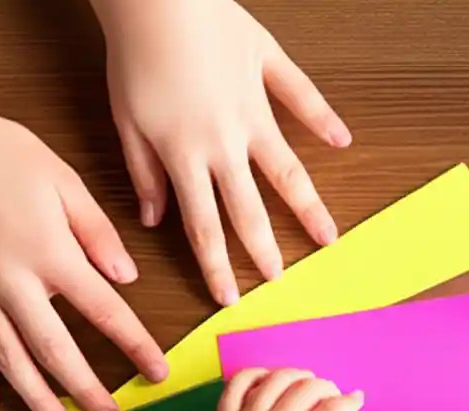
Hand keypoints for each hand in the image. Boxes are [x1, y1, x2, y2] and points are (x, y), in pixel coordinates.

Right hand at [0, 105, 167, 410]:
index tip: (156, 373)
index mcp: (52, 254)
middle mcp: (12, 282)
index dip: (135, 346)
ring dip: (36, 396)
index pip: (105, 312)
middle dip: (87, 390)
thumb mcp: (64, 181)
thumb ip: (98, 233)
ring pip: (8, 357)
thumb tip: (126, 278)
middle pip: (56, 350)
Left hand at [96, 0, 349, 305]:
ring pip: (286, 167)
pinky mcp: (267, 68)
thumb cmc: (134, 55)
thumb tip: (154, 219)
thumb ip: (143, 172)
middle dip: (264, 250)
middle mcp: (226, 141)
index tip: (229, 299)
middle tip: (280, 279)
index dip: (218, 268)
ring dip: (307, 206)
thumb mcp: (126, 121)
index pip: (204, 227)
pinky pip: (301, 96)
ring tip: (328, 237)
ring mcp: (253, 107)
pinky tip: (343, 141)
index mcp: (186, 156)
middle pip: (249, 208)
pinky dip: (323, 118)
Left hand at [185, 368, 375, 410]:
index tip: (356, 401)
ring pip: (276, 379)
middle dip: (327, 387)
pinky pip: (238, 382)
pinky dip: (256, 373)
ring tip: (307, 383)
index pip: (332, 410)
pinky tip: (269, 379)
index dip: (349, 402)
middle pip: (307, 388)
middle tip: (334, 397)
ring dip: (298, 375)